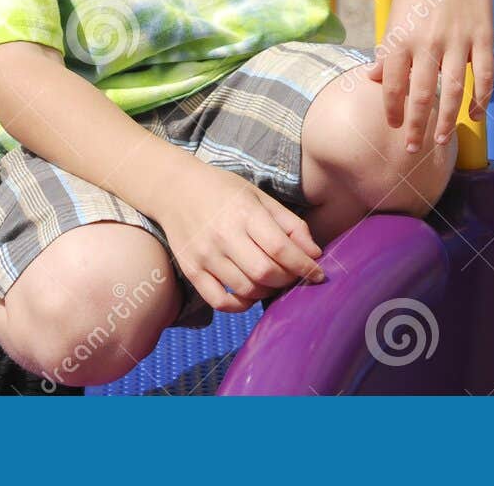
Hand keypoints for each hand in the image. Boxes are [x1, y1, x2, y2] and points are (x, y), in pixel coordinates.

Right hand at [152, 161, 325, 312]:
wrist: (175, 189)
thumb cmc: (223, 190)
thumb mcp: (259, 197)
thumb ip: (290, 224)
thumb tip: (315, 253)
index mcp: (244, 213)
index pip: (281, 249)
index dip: (304, 265)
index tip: (318, 273)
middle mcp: (223, 235)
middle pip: (265, 272)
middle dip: (288, 279)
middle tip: (294, 275)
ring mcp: (205, 255)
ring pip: (246, 289)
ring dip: (267, 291)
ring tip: (272, 281)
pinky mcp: (191, 270)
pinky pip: (220, 301)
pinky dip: (240, 305)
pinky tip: (249, 293)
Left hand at [365, 0, 493, 152]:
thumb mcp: (396, 11)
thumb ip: (388, 48)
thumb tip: (376, 79)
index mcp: (402, 35)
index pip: (394, 84)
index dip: (393, 109)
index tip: (394, 126)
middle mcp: (428, 42)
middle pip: (421, 94)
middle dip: (416, 126)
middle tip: (412, 149)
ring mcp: (458, 41)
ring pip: (453, 91)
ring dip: (446, 120)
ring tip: (440, 141)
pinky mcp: (483, 37)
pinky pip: (484, 76)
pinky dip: (481, 99)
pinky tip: (475, 115)